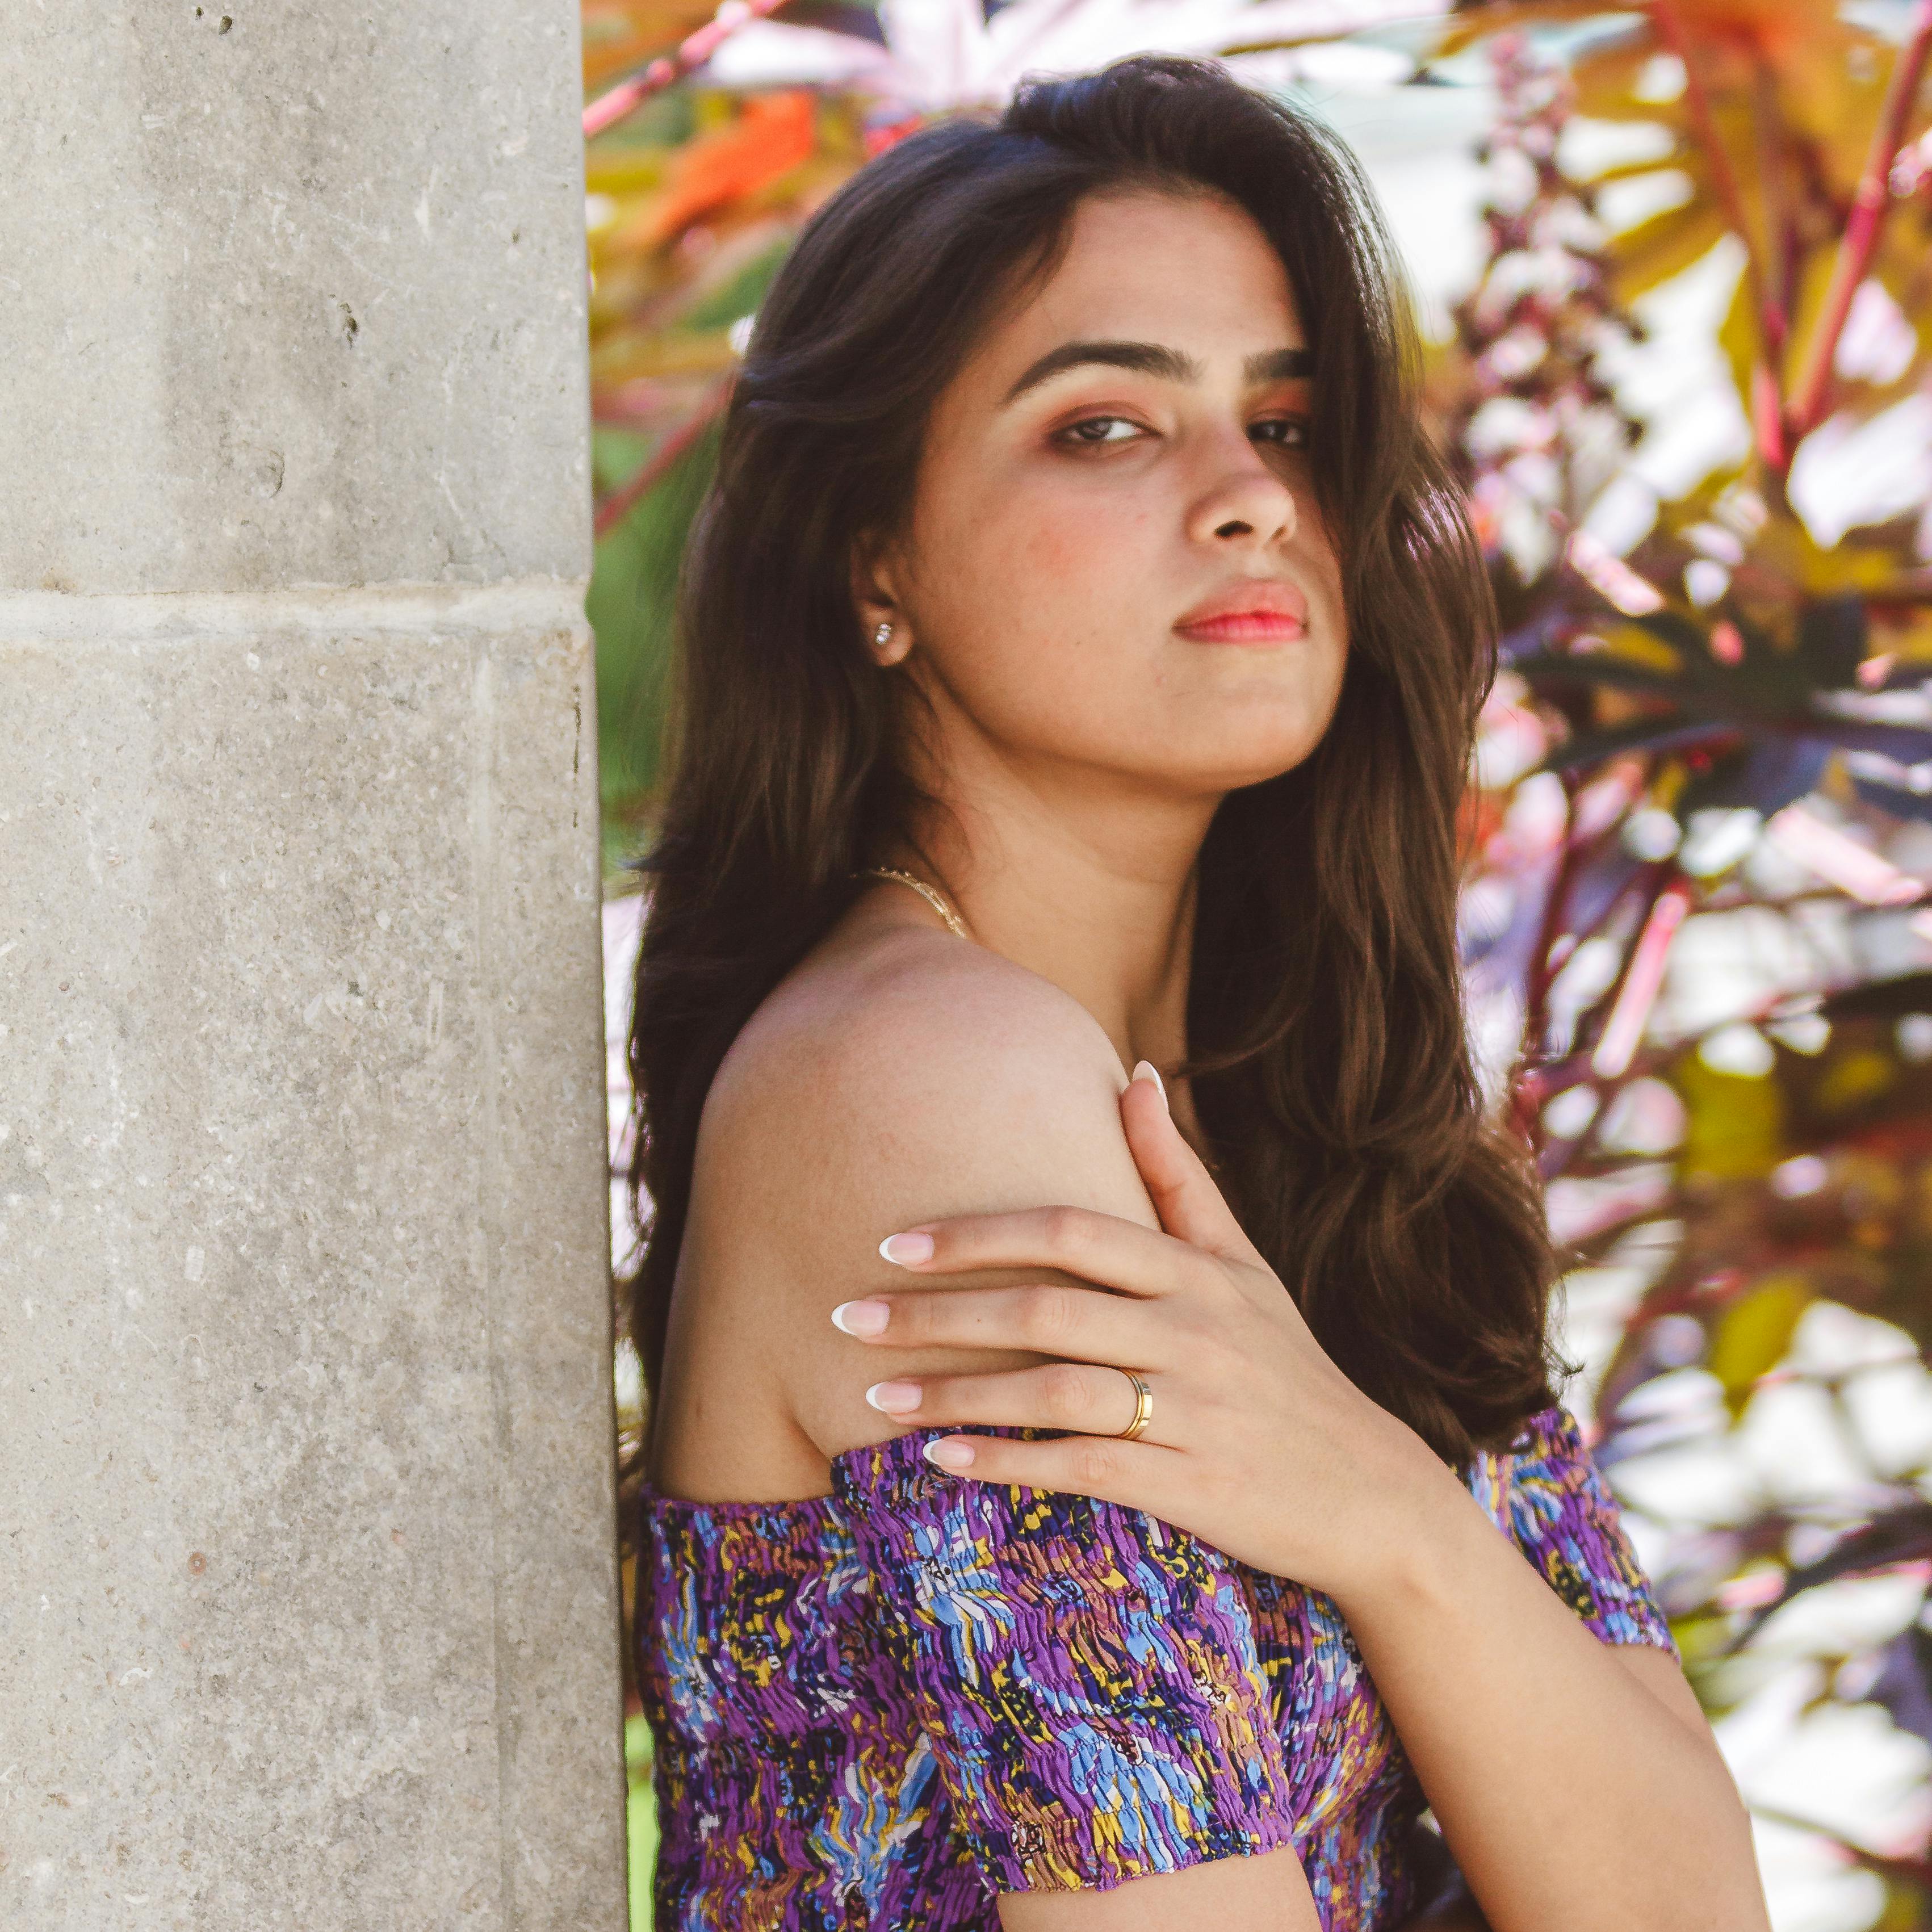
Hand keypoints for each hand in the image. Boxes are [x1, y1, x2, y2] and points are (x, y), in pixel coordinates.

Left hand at [830, 1063, 1451, 1597]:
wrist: (1373, 1495)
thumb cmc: (1289, 1369)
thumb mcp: (1245, 1265)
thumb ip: (1180, 1174)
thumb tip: (1135, 1072)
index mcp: (1196, 1272)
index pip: (1070, 1230)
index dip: (976, 1233)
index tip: (891, 1241)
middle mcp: (1193, 1332)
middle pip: (1044, 1308)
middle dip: (936, 1312)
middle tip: (847, 1318)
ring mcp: (1193, 1412)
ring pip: (1052, 1392)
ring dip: (953, 1395)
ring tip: (873, 1399)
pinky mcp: (1192, 1487)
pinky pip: (1082, 1470)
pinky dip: (1006, 1465)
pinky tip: (940, 1463)